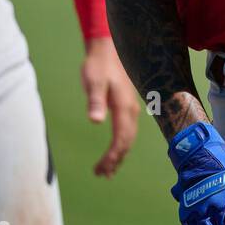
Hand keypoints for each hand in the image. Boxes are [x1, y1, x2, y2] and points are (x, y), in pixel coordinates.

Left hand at [81, 36, 139, 177]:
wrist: (107, 49)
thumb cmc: (98, 65)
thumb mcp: (93, 82)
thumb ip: (95, 101)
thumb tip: (95, 121)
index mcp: (123, 107)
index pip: (121, 139)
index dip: (112, 156)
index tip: (100, 169)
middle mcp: (130, 110)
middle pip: (127, 142)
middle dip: (115, 160)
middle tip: (100, 174)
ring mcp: (130, 108)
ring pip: (128, 138)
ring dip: (118, 155)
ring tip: (107, 171)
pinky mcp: (126, 106)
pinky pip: (127, 131)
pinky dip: (121, 145)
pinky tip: (114, 151)